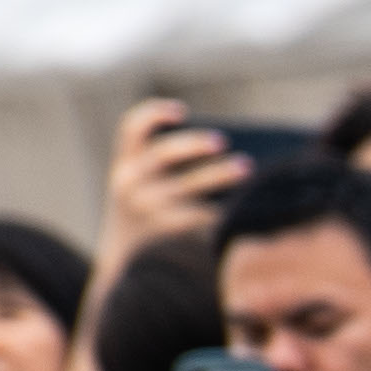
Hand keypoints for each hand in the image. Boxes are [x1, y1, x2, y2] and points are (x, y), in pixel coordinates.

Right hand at [98, 97, 235, 265]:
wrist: (129, 260)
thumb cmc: (148, 211)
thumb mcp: (143, 185)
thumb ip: (167, 166)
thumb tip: (224, 149)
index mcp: (125, 164)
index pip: (131, 128)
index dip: (155, 114)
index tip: (183, 110)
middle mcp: (131, 183)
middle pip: (163, 153)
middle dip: (193, 144)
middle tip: (223, 140)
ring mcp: (149, 209)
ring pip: (189, 185)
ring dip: (220, 173)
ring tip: (246, 166)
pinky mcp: (169, 232)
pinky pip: (202, 214)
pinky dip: (223, 207)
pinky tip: (241, 204)